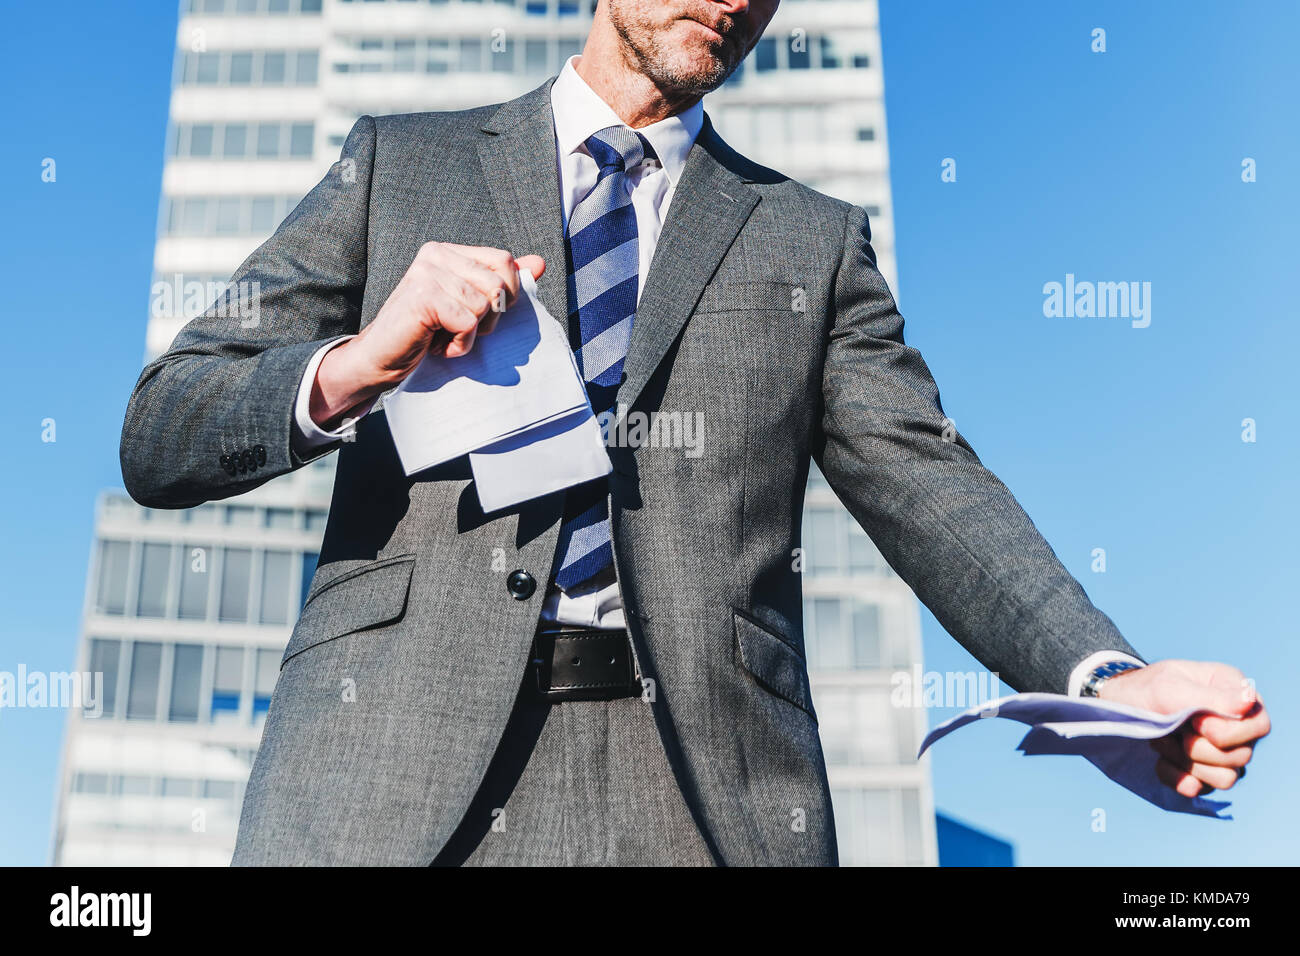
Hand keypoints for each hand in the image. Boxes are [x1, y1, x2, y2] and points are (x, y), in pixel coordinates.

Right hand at [309, 243, 545, 428]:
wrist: (382, 359)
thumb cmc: (426, 334)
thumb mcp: (470, 305)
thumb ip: (502, 282)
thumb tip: (539, 263)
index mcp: (449, 251)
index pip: (504, 261)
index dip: (506, 295)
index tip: (480, 314)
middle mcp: (436, 254)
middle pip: (499, 284)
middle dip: (488, 318)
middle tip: (458, 328)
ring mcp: (427, 273)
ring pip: (484, 305)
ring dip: (471, 334)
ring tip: (443, 335)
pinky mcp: (423, 296)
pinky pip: (468, 322)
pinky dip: (459, 343)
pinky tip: (436, 344)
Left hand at [1098, 660, 1268, 797]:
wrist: (1118, 706)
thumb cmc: (1146, 689)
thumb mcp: (1171, 687)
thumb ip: (1209, 697)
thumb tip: (1250, 700)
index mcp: (1235, 696)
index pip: (1260, 725)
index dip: (1229, 732)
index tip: (1196, 722)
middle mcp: (1236, 726)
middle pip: (1242, 757)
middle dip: (1199, 748)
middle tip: (1171, 729)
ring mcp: (1222, 752)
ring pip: (1226, 778)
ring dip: (1186, 762)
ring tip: (1162, 740)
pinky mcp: (1204, 772)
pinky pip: (1200, 789)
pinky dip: (1175, 776)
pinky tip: (1160, 759)